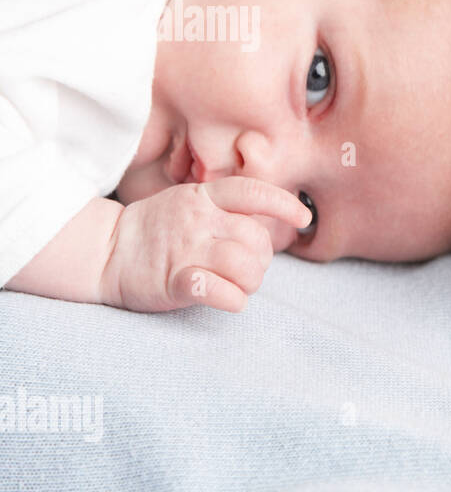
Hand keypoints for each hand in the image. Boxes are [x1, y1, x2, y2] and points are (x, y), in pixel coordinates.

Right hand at [99, 177, 312, 312]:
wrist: (106, 251)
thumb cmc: (159, 230)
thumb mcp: (192, 202)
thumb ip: (228, 207)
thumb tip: (272, 222)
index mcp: (205, 196)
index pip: (252, 192)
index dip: (283, 204)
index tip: (303, 218)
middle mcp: (198, 220)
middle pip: (256, 239)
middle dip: (262, 260)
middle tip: (246, 270)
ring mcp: (186, 250)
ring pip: (244, 265)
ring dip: (251, 282)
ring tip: (237, 285)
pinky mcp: (174, 281)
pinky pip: (217, 290)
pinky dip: (233, 299)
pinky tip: (229, 300)